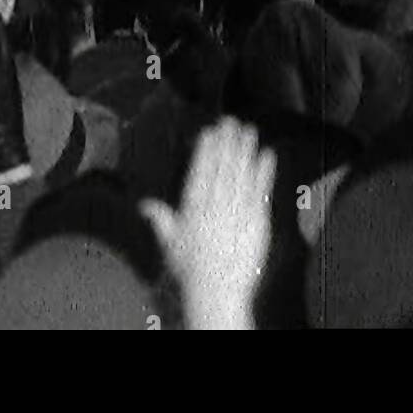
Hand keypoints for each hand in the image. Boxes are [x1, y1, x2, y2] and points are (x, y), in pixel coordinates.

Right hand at [140, 119, 275, 329]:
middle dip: (228, 141)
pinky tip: (267, 154)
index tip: (210, 130)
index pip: (200, 171)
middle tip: (233, 121)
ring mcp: (238, 211)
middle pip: (223, 166)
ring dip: (246, 149)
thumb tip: (144, 205)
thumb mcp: (170, 243)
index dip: (206, 148)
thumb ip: (160, 219)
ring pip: (243, 173)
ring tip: (249, 130)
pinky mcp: (256, 219)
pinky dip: (265, 170)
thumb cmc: (191, 269)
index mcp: (193, 209)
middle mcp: (215, 206)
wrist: (217, 291)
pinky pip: (261, 189)